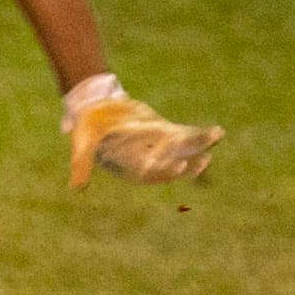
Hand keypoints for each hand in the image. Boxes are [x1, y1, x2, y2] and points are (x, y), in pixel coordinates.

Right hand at [61, 73, 223, 188]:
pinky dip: (201, 135)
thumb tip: (76, 188)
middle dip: (190, 166)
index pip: (150, 174)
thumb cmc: (86, 127)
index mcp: (129, 167)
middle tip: (203, 161)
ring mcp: (159, 147)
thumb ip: (80, 165)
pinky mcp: (166, 132)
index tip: (178, 167)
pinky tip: (217, 133)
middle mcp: (147, 160)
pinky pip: (187, 136)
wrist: (94, 105)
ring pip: (184, 152)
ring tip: (215, 139)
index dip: (165, 172)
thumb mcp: (81, 145)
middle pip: (173, 166)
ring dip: (200, 148)